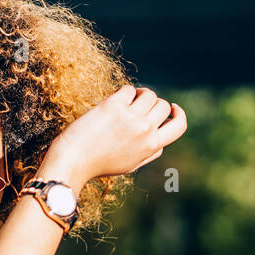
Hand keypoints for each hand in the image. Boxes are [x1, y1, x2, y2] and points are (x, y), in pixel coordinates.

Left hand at [48, 85, 186, 182]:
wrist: (74, 161)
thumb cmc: (99, 165)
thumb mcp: (131, 165)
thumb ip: (149, 153)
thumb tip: (161, 142)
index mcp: (152, 146)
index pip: (180, 126)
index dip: (179, 114)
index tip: (173, 108)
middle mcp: (145, 130)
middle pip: (163, 106)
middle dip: (154, 104)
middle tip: (139, 106)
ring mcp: (130, 117)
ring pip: (148, 94)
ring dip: (140, 95)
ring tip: (128, 101)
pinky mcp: (114, 106)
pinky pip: (129, 89)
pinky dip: (124, 92)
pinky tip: (114, 101)